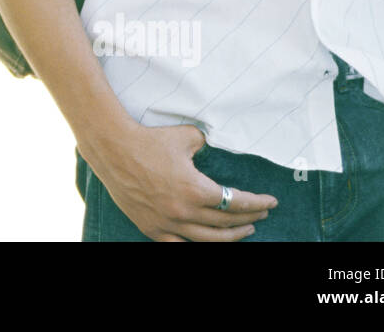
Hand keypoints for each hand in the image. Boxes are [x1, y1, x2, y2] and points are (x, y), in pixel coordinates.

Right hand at [87, 123, 277, 241]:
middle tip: (260, 214)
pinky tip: (207, 242)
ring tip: (243, 231)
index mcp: (195, 190)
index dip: (256, 204)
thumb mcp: (187, 137)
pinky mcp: (150, 227)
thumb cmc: (149, 140)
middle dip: (248, 219)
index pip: (235, 203)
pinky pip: (178, 245)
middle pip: (225, 223)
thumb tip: (216, 146)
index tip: (271, 203)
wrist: (113, 148)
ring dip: (230, 237)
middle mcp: (183, 212)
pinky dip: (197, 246)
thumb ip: (207, 144)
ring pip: (207, 240)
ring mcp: (166, 223)